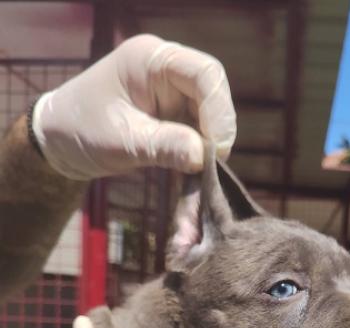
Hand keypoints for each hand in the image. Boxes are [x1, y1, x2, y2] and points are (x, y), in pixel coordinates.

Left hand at [33, 34, 235, 178]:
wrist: (59, 142)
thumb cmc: (80, 131)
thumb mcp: (122, 142)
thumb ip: (164, 146)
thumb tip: (203, 158)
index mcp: (150, 60)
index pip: (204, 73)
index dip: (218, 110)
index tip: (216, 149)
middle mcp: (166, 70)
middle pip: (213, 94)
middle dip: (216, 130)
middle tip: (212, 166)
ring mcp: (171, 93)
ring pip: (210, 116)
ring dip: (210, 145)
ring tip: (202, 174)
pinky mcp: (173, 115)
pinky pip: (199, 131)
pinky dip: (200, 153)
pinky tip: (195, 173)